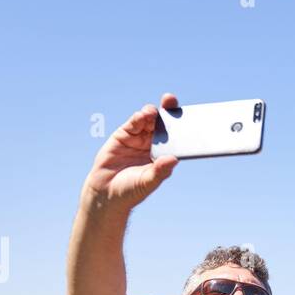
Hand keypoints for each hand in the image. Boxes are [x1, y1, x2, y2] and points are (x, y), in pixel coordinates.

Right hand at [82, 92, 180, 211]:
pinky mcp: (124, 135)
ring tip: (153, 112)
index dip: (181, 126)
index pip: (176, 137)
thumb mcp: (147, 182)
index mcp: (164, 155)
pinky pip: (133, 123)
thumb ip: (160, 171)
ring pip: (148, 120)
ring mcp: (138, 138)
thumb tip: (174, 159)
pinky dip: (138, 117)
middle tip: (170, 101)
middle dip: (168, 111)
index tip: (188, 117)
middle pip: (163, 124)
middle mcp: (153, 144)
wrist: (107, 193)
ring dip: (152, 113)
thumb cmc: (131, 191)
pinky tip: (142, 115)